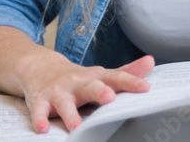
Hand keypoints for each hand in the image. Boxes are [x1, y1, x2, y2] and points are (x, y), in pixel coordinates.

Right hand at [17, 53, 154, 132]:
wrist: (40, 67)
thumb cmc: (78, 78)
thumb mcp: (101, 75)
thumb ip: (125, 73)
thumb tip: (150, 62)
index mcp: (95, 78)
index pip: (116, 78)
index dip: (131, 82)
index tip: (145, 87)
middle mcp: (78, 83)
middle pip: (90, 87)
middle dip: (100, 92)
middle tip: (110, 98)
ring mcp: (59, 92)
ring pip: (65, 104)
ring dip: (71, 115)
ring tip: (77, 127)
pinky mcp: (41, 100)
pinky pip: (39, 111)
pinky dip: (39, 119)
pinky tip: (42, 128)